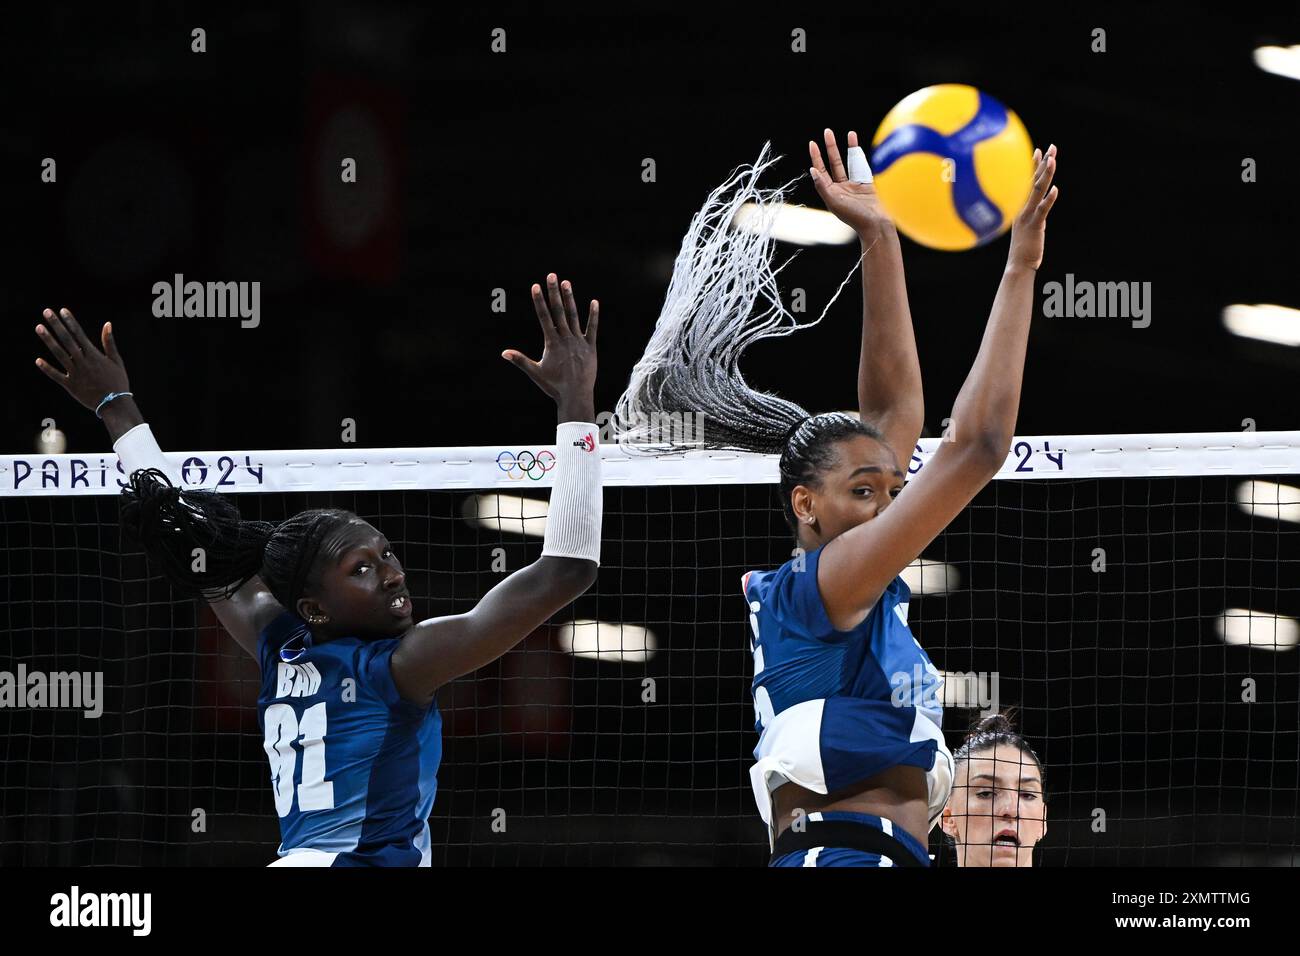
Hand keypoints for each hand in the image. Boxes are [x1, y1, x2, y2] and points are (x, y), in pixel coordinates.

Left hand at [34, 307, 130, 412]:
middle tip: (47, 312)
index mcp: (94, 355)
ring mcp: (75, 373)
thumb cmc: (117, 382)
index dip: (70, 321)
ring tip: (39, 327)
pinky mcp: (70, 385)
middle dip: (56, 325)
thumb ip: (109, 343)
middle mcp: (83, 362)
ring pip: (59, 354)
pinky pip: (56, 375)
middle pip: (67, 340)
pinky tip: (37, 360)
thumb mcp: (116, 361)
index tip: (62, 310)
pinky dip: (47, 368)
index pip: (79, 334)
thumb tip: (107, 324)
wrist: (115, 404)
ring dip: (48, 340)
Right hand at [502, 274, 597, 417]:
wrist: (576, 396)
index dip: (539, 301)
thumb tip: (504, 353)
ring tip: (566, 283)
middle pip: (558, 311)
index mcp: (552, 343)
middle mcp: (566, 338)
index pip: (544, 317)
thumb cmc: (554, 386)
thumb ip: (520, 360)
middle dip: (554, 292)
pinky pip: (593, 328)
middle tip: (551, 276)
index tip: (536, 286)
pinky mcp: (590, 347)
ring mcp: (579, 342)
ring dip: (570, 299)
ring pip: (574, 316)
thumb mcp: (535, 373)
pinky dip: (593, 315)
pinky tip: (594, 302)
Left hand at [809, 129, 892, 237]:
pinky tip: (855, 143)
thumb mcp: (834, 202)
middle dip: (830, 148)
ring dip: (846, 148)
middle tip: (827, 131)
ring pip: (848, 162)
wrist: (877, 224)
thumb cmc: (855, 216)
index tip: (813, 143)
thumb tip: (812, 170)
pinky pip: (861, 165)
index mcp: (831, 194)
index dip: (816, 157)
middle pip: (834, 164)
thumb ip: (823, 186)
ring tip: (847, 133)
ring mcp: (854, 185)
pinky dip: (859, 154)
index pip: (821, 172)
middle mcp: (841, 189)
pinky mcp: (867, 183)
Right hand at [1006, 144, 1058, 270]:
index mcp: (1020, 207)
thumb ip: (1028, 215)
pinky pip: (1042, 210)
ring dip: (1046, 175)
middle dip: (1043, 163)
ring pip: (1037, 192)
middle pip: (1033, 181)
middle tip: (1051, 147)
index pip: (1027, 182)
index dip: (1033, 165)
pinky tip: (1055, 189)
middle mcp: (1022, 208)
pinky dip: (1049, 199)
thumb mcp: (1024, 227)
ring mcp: (1028, 216)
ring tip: (1053, 160)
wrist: (1017, 266)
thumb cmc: (1022, 249)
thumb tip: (1036, 208)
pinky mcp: (1034, 226)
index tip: (1039, 150)